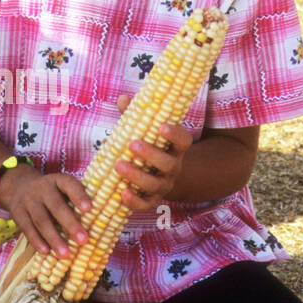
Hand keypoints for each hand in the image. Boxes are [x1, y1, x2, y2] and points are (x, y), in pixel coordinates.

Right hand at [0, 164, 91, 257]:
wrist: (19, 186)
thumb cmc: (52, 193)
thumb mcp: (62, 188)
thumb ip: (76, 201)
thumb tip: (98, 224)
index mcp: (58, 180)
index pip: (69, 185)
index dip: (79, 196)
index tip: (89, 209)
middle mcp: (42, 188)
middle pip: (56, 206)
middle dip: (70, 224)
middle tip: (83, 241)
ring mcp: (28, 201)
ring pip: (41, 221)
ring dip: (54, 239)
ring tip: (66, 255)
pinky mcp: (18, 213)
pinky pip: (28, 229)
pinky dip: (37, 241)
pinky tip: (46, 252)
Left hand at [113, 94, 192, 209]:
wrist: (158, 175)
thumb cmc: (148, 146)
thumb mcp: (143, 130)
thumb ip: (134, 115)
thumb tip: (123, 98)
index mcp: (175, 149)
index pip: (183, 141)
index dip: (175, 134)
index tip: (161, 126)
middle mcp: (173, 168)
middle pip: (168, 164)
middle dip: (151, 155)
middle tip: (132, 144)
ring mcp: (164, 185)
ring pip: (155, 184)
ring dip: (137, 176)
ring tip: (118, 165)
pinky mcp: (152, 200)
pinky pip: (146, 204)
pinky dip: (134, 201)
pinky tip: (122, 192)